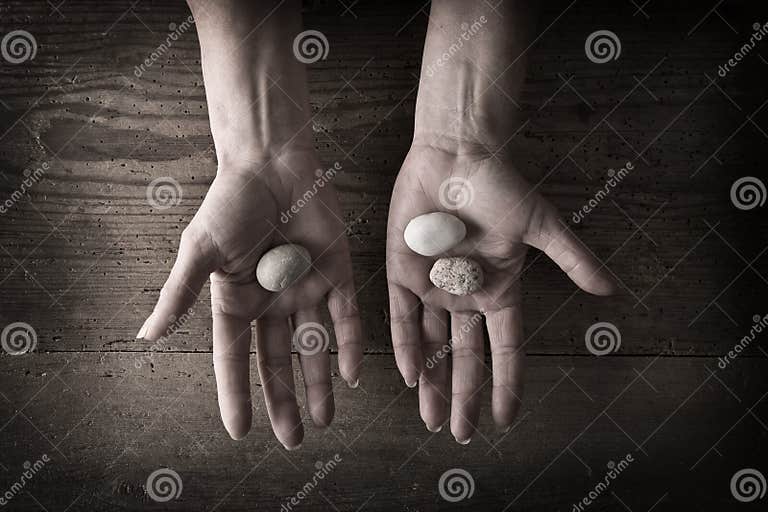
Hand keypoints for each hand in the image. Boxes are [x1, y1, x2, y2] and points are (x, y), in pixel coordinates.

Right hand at [138, 150, 361, 447]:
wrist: (273, 163)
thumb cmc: (231, 203)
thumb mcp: (201, 251)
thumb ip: (180, 294)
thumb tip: (147, 335)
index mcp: (236, 300)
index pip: (234, 357)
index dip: (236, 394)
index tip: (239, 432)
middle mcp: (272, 301)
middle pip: (278, 362)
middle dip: (285, 400)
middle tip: (294, 438)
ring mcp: (305, 288)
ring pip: (314, 347)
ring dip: (319, 383)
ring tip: (323, 420)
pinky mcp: (337, 272)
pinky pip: (345, 317)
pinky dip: (348, 345)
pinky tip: (351, 376)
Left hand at [386, 144, 614, 441]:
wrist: (456, 155)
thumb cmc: (501, 188)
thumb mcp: (541, 227)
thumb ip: (571, 259)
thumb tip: (611, 291)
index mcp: (500, 290)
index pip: (505, 349)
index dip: (507, 384)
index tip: (505, 419)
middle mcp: (465, 296)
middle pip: (465, 358)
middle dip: (464, 396)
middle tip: (460, 434)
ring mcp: (432, 287)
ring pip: (431, 346)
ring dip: (432, 382)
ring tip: (432, 419)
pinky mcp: (401, 271)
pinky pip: (401, 317)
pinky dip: (406, 346)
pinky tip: (409, 376)